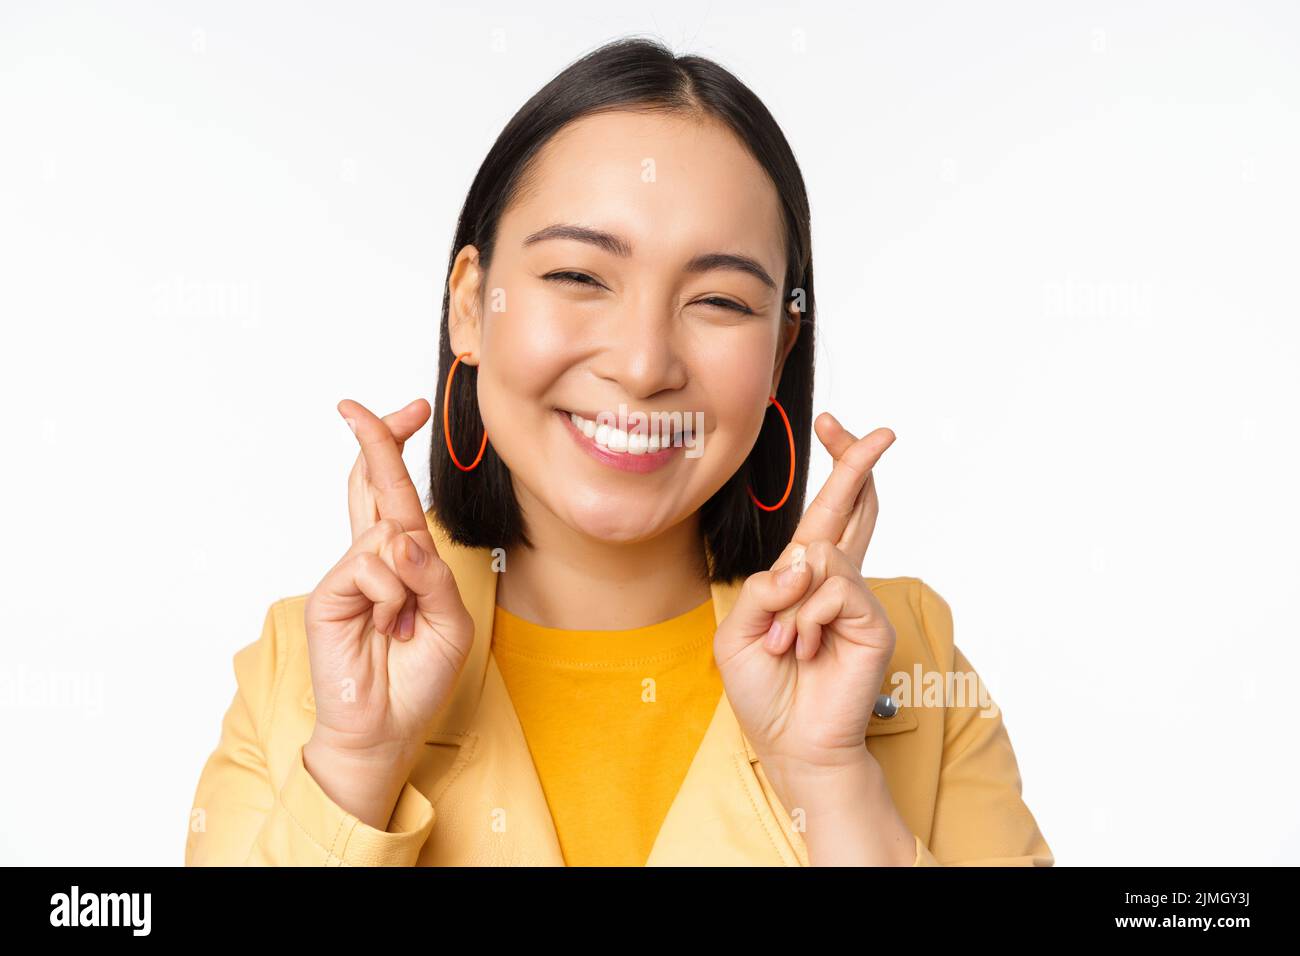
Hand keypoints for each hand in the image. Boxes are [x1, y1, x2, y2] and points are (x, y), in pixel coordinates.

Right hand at [301, 398, 474, 824]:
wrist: (386, 728)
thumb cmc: (418, 677)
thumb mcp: (449, 622)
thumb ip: (434, 576)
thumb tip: (399, 538)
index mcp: (402, 561)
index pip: (396, 493)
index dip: (397, 449)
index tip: (410, 410)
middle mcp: (372, 559)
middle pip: (374, 484)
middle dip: (380, 440)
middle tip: (376, 406)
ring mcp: (348, 574)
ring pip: (388, 534)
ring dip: (409, 579)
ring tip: (401, 623)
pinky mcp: (329, 593)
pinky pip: (373, 566)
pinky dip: (391, 597)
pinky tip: (385, 628)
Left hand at [714, 412, 897, 782]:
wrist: (789, 743)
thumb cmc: (763, 689)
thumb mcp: (737, 631)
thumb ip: (763, 587)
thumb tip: (808, 559)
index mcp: (802, 579)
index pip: (825, 513)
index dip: (835, 468)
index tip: (832, 424)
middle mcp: (834, 582)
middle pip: (854, 507)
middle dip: (858, 463)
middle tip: (882, 431)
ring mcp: (856, 600)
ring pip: (824, 556)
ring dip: (788, 604)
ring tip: (783, 646)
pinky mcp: (871, 622)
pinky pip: (834, 589)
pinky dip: (804, 620)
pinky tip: (802, 651)